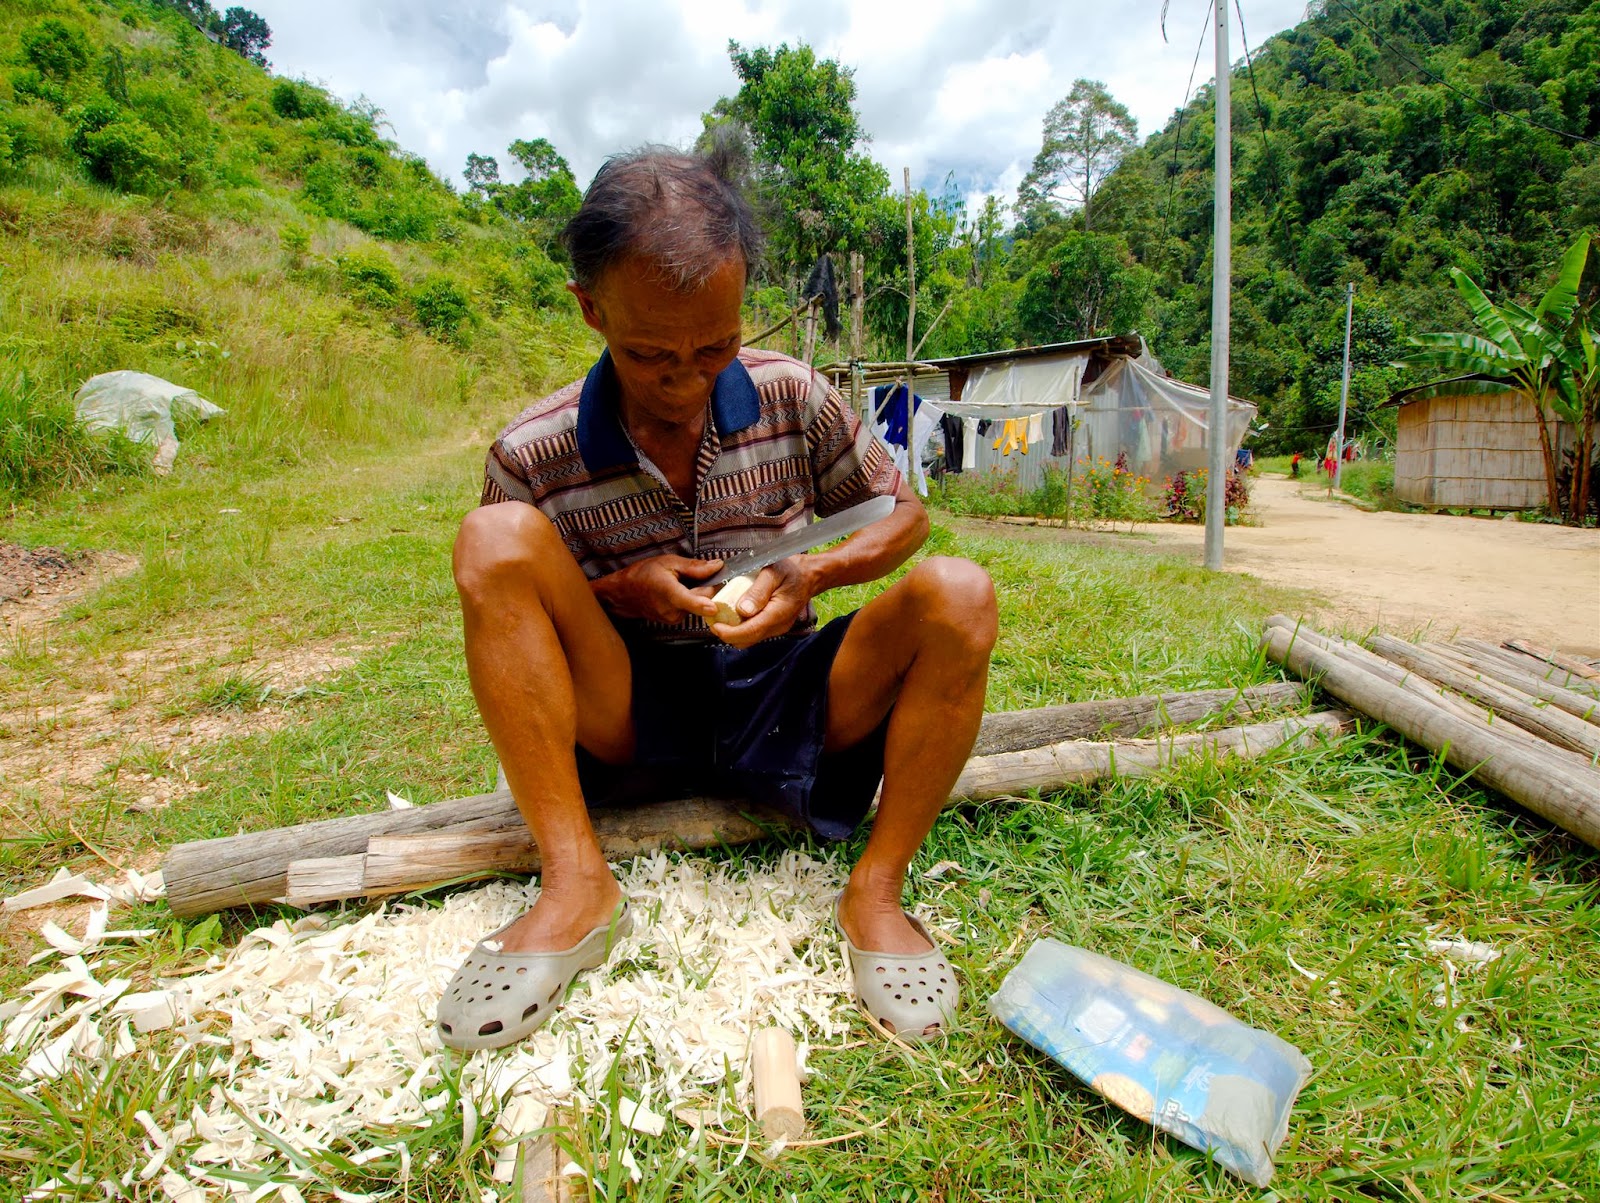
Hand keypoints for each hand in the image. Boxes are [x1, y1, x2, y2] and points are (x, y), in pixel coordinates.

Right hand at [594, 555, 722, 624]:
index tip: (715, 607)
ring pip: (698, 604)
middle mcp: (672, 611)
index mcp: (669, 593)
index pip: (692, 602)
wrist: (624, 592)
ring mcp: (673, 619)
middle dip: (708, 587)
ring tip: (681, 583)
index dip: (706, 604)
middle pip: (703, 600)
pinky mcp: (673, 622)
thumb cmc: (644, 574)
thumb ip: (695, 567)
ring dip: (697, 593)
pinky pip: (690, 608)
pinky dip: (690, 599)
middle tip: (700, 574)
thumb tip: (718, 566)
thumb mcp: (669, 562)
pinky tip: (678, 591)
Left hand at [710, 556, 814, 646]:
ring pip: (749, 638)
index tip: (715, 625)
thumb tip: (743, 610)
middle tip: (713, 619)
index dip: (730, 633)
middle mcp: (778, 625)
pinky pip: (754, 632)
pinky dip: (741, 627)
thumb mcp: (773, 572)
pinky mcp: (774, 626)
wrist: (810, 575)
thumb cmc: (792, 570)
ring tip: (720, 616)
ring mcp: (777, 628)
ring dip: (733, 631)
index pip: (751, 631)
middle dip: (728, 633)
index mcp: (778, 612)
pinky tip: (733, 614)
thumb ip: (758, 591)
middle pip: (748, 639)